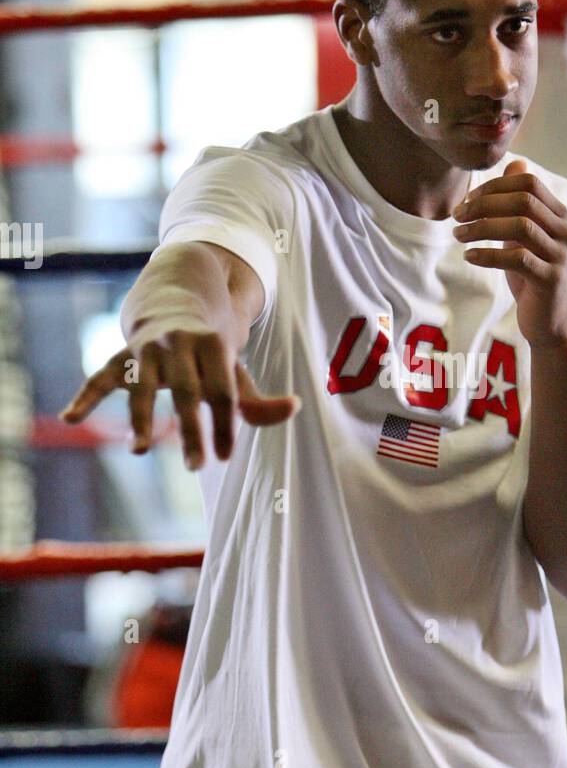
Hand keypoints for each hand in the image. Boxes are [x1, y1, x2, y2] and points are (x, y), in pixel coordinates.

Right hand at [57, 328, 300, 468]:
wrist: (175, 300)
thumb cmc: (210, 350)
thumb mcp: (234, 370)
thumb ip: (258, 399)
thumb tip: (296, 407)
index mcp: (213, 345)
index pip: (222, 391)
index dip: (225, 424)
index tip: (224, 456)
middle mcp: (178, 344)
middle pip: (186, 392)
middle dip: (192, 429)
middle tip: (197, 466)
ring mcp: (146, 349)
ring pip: (141, 387)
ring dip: (141, 419)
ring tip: (141, 451)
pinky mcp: (120, 356)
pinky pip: (99, 377)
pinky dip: (84, 397)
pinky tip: (69, 419)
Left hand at [451, 158, 566, 349]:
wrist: (551, 323)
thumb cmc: (533, 277)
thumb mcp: (524, 236)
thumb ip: (519, 202)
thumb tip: (515, 162)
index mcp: (559, 215)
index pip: (528, 183)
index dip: (493, 187)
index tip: (467, 202)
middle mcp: (565, 231)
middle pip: (523, 200)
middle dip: (484, 204)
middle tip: (457, 217)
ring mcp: (560, 255)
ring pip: (520, 226)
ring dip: (482, 227)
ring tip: (458, 235)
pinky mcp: (551, 280)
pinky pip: (518, 259)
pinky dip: (488, 254)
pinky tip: (469, 256)